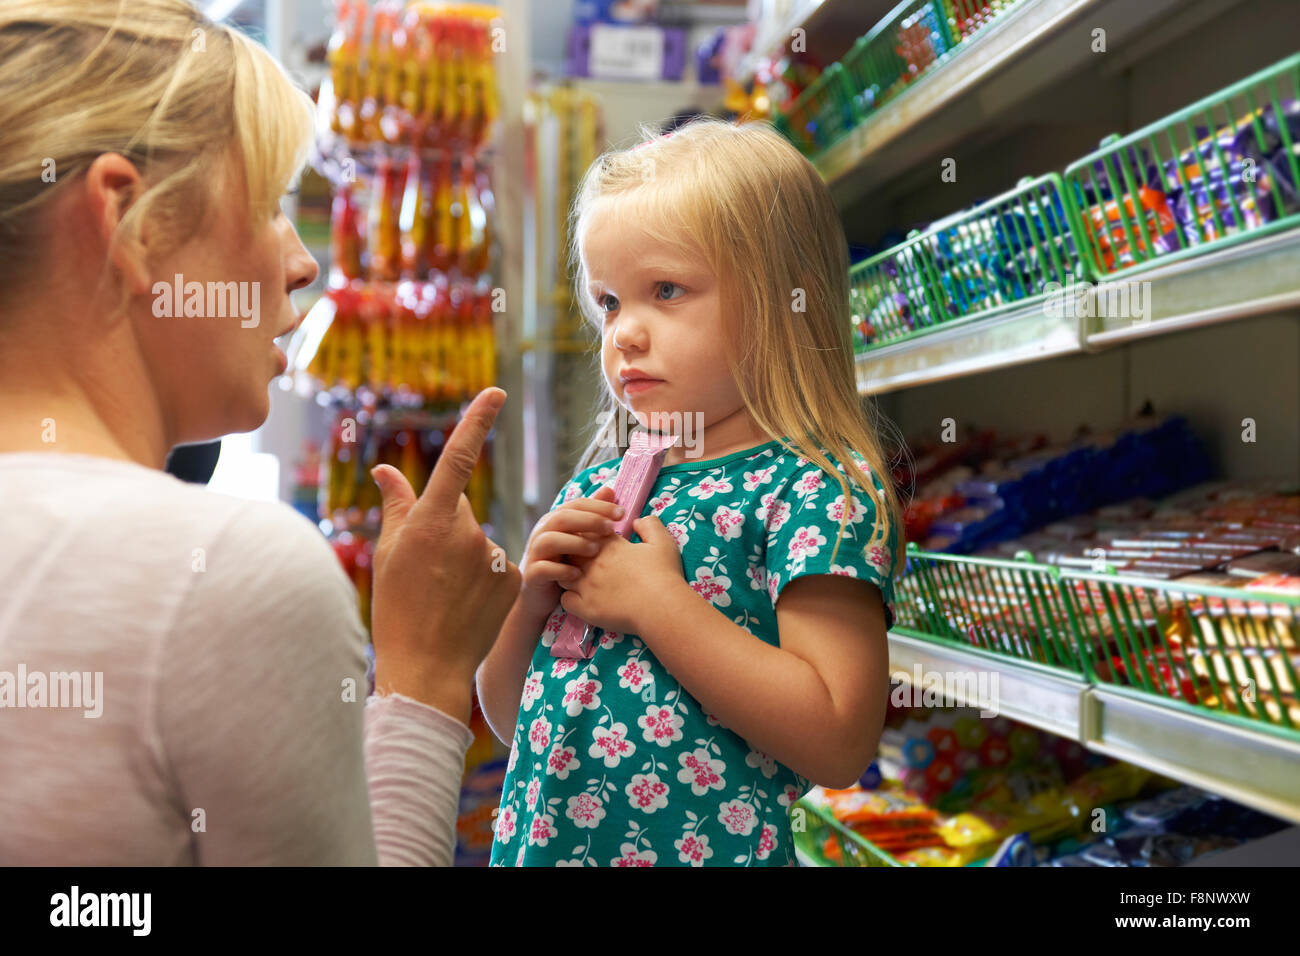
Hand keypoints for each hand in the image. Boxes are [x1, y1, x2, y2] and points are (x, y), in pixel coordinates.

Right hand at [369, 388, 520, 721]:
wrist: (426, 669)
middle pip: (459, 510)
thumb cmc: (396, 610)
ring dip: (464, 558)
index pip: (458, 459)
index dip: (477, 421)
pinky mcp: (514, 580)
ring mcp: (494, 558)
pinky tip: (467, 607)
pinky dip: (484, 580)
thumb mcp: (387, 554)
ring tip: (444, 596)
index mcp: (431, 522)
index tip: (496, 392)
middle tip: (425, 569)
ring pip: (479, 541)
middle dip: (444, 526)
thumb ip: (396, 506)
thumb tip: (384, 469)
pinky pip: (498, 567)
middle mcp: (467, 533)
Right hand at [518, 484, 623, 617]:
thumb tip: (609, 490)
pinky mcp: (532, 574)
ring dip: (574, 543)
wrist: (541, 596)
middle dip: (589, 520)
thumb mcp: (580, 537)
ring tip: (595, 550)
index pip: (577, 504)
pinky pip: (543, 569)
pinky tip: (578, 574)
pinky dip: (561, 570)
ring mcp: (535, 553)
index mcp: (556, 520)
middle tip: (611, 529)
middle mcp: (543, 532)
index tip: (622, 513)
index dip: (599, 506)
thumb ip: (592, 514)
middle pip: (562, 517)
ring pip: (550, 540)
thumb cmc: (565, 563)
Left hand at [560, 514, 686, 634]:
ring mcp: (586, 586)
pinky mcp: (585, 608)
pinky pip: (565, 600)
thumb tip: (638, 520)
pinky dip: (570, 599)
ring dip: (569, 575)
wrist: (661, 606)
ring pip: (563, 575)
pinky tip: (580, 600)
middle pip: (570, 551)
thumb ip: (650, 525)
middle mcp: (593, 563)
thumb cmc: (663, 574)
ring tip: (582, 581)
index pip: (587, 533)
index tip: (596, 544)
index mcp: (609, 546)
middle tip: (587, 562)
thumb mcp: (663, 542)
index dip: (589, 537)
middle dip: (575, 554)